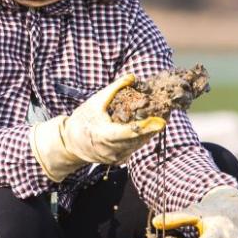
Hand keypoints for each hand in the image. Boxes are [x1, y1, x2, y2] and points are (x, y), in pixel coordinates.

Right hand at [28, 73, 165, 181]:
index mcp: (104, 135)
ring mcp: (116, 157)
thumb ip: (114, 89)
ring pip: (139, 144)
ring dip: (150, 131)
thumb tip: (132, 77)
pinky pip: (135, 147)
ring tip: (161, 116)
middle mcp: (111, 150)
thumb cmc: (82, 120)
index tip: (161, 122)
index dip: (146, 127)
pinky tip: (148, 126)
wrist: (70, 144)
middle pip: (139, 138)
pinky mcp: (119, 160)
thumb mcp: (95, 102)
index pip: (129, 132)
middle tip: (167, 112)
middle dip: (153, 126)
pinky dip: (142, 137)